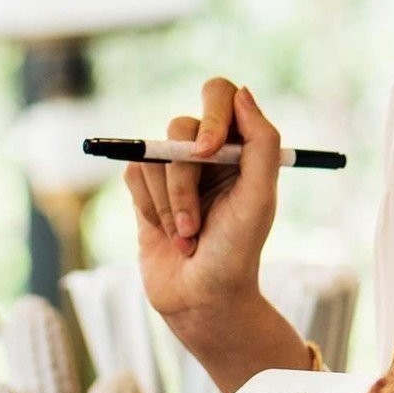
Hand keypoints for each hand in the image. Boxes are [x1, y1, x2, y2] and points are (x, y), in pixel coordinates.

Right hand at [129, 78, 280, 345]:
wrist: (200, 299)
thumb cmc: (235, 253)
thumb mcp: (259, 198)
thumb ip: (260, 143)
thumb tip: (241, 93)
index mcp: (240, 147)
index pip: (220, 95)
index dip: (211, 116)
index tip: (210, 152)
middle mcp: (206, 153)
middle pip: (179, 130)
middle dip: (183, 182)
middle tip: (193, 223)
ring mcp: (173, 171)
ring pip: (153, 158)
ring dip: (168, 206)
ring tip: (185, 237)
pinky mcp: (144, 192)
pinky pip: (133, 176)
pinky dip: (148, 208)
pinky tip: (165, 233)